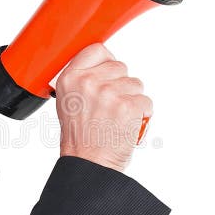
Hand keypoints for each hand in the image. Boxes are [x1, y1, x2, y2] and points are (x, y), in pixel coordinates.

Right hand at [55, 43, 151, 172]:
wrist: (88, 164)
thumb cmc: (81, 137)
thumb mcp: (68, 102)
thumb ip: (82, 79)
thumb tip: (104, 63)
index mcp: (70, 78)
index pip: (97, 49)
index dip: (107, 62)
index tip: (107, 76)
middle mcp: (87, 82)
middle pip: (120, 66)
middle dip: (121, 85)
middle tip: (109, 107)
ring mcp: (108, 93)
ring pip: (136, 84)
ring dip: (132, 101)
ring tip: (117, 119)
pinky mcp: (127, 106)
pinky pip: (146, 101)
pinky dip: (142, 115)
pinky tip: (127, 125)